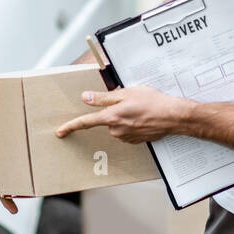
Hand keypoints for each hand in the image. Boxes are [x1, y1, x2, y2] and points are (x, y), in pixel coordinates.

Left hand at [56, 85, 190, 142]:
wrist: (172, 116)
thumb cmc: (152, 102)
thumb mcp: (126, 93)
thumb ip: (103, 97)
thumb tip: (85, 97)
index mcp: (111, 116)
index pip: (86, 122)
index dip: (71, 126)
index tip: (60, 132)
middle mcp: (116, 130)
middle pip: (106, 119)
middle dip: (114, 110)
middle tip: (130, 101)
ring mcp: (126, 137)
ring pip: (117, 124)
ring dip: (124, 116)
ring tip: (140, 108)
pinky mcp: (135, 140)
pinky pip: (127, 130)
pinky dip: (132, 123)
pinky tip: (143, 117)